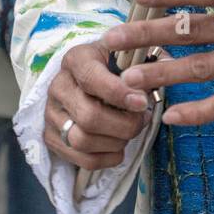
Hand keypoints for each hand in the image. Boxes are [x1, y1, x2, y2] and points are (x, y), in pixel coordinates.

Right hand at [44, 40, 151, 170]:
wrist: (86, 79)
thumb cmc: (114, 66)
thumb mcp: (127, 53)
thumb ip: (144, 61)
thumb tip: (162, 71)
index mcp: (76, 59)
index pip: (92, 79)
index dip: (119, 93)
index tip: (142, 102)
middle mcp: (58, 86)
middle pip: (88, 116)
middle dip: (123, 124)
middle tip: (143, 120)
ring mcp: (52, 114)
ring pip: (83, 140)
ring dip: (116, 142)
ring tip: (131, 131)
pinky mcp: (52, 138)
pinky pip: (82, 159)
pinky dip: (108, 158)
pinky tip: (120, 146)